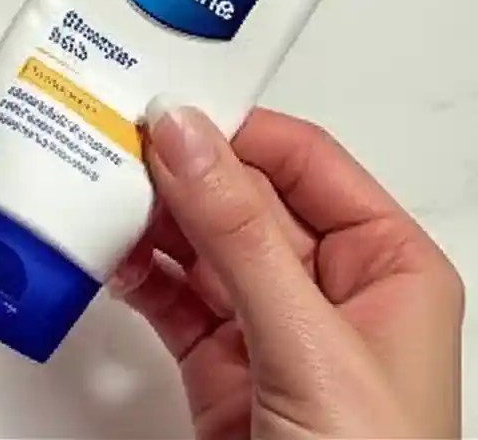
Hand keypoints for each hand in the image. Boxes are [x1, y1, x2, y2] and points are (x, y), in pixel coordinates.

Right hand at [113, 104, 463, 438]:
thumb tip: (187, 138)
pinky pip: (172, 302)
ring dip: (146, 219)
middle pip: (245, 199)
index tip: (164, 106)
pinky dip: (134, 275)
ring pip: (201, 248)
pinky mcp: (223, 371)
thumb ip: (242, 238)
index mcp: (388, 264)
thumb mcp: (310, 344)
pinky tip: (100, 250)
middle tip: (107, 138)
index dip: (235, 129)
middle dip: (178, 171)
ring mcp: (272, 330)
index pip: (305, 162)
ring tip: (89, 184)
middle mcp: (332, 289)